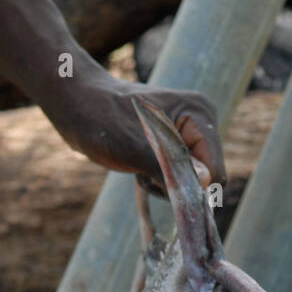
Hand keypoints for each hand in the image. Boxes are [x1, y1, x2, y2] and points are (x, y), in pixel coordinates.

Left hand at [49, 76, 224, 194]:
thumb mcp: (133, 146)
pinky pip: (177, 177)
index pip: (215, 170)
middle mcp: (199, 123)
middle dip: (175, 184)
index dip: (191, 187)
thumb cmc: (101, 119)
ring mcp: (187, 134)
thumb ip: (171, 167)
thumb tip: (205, 184)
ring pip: (191, 182)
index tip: (158, 184)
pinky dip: (158, 180)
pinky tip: (138, 167)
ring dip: (163, 184)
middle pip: (205, 177)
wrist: (76, 104)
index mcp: (199, 114)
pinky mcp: (174, 145)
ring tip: (137, 167)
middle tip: (143, 172)